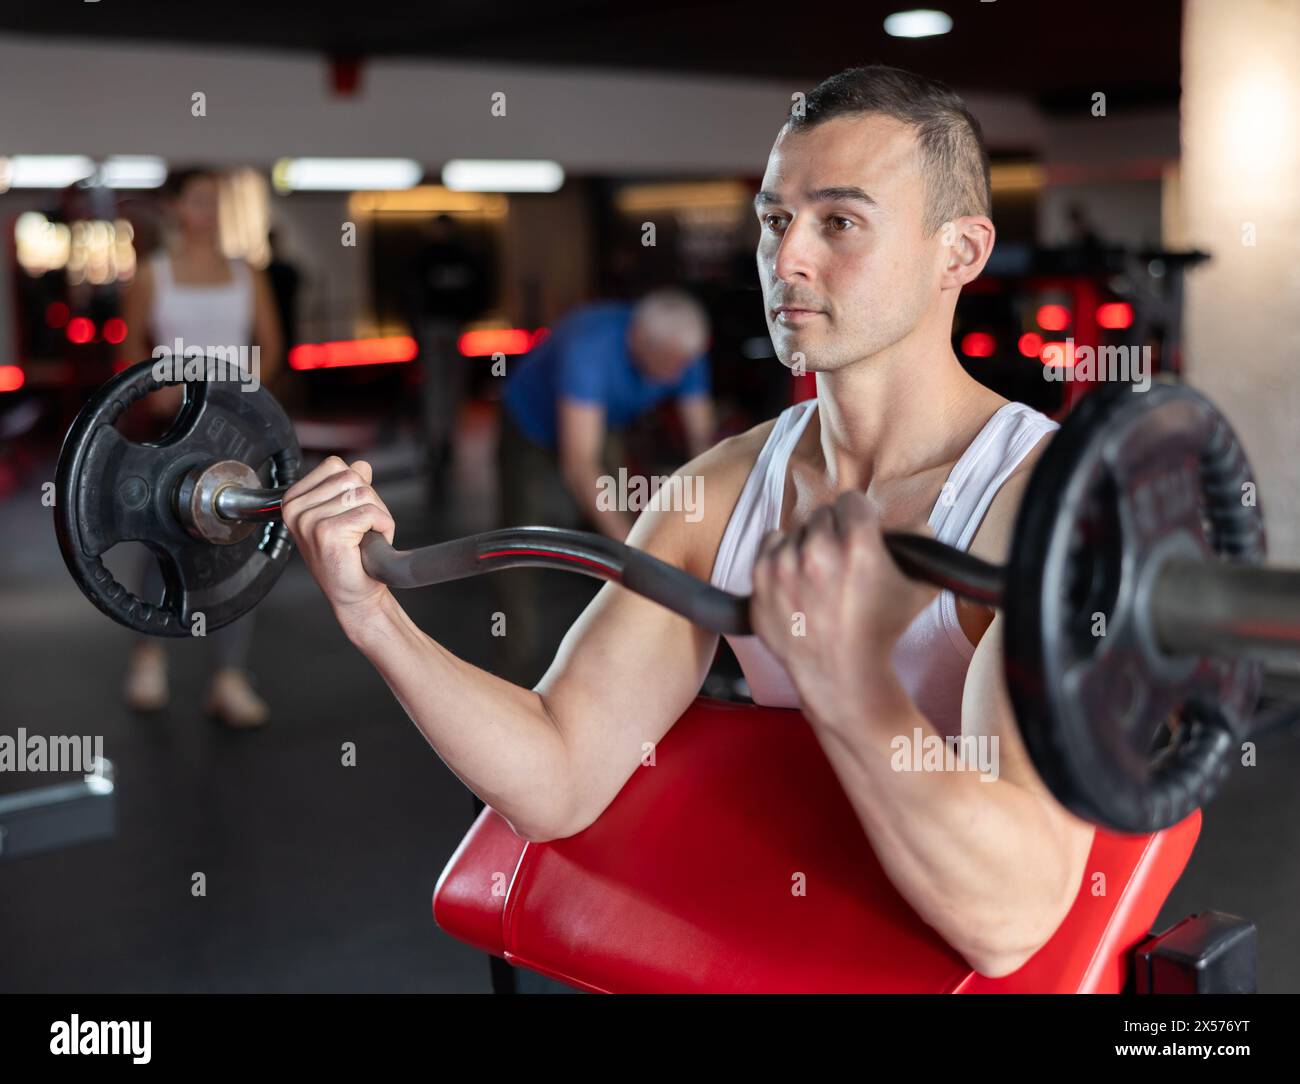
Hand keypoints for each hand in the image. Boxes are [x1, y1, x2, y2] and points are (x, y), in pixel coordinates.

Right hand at [281, 457, 396, 618]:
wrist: (355, 595)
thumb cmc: (349, 559)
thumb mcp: (345, 514)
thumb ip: (350, 487)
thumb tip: (361, 464)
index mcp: (294, 500)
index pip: (335, 465)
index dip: (356, 486)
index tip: (351, 515)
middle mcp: (296, 509)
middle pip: (352, 476)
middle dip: (370, 500)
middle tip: (363, 529)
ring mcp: (310, 521)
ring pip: (364, 493)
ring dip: (377, 515)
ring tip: (365, 537)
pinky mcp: (328, 532)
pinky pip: (371, 512)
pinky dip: (383, 526)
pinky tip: (370, 543)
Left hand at [749, 491, 939, 714]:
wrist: (840, 672)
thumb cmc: (880, 631)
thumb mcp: (918, 587)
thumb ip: (922, 544)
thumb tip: (917, 523)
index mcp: (858, 545)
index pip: (851, 501)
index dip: (859, 517)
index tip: (860, 533)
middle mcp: (818, 550)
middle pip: (822, 515)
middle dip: (833, 532)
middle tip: (840, 559)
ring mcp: (784, 566)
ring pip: (796, 530)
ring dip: (807, 545)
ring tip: (818, 574)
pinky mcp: (760, 581)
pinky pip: (769, 543)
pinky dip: (780, 554)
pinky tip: (795, 576)